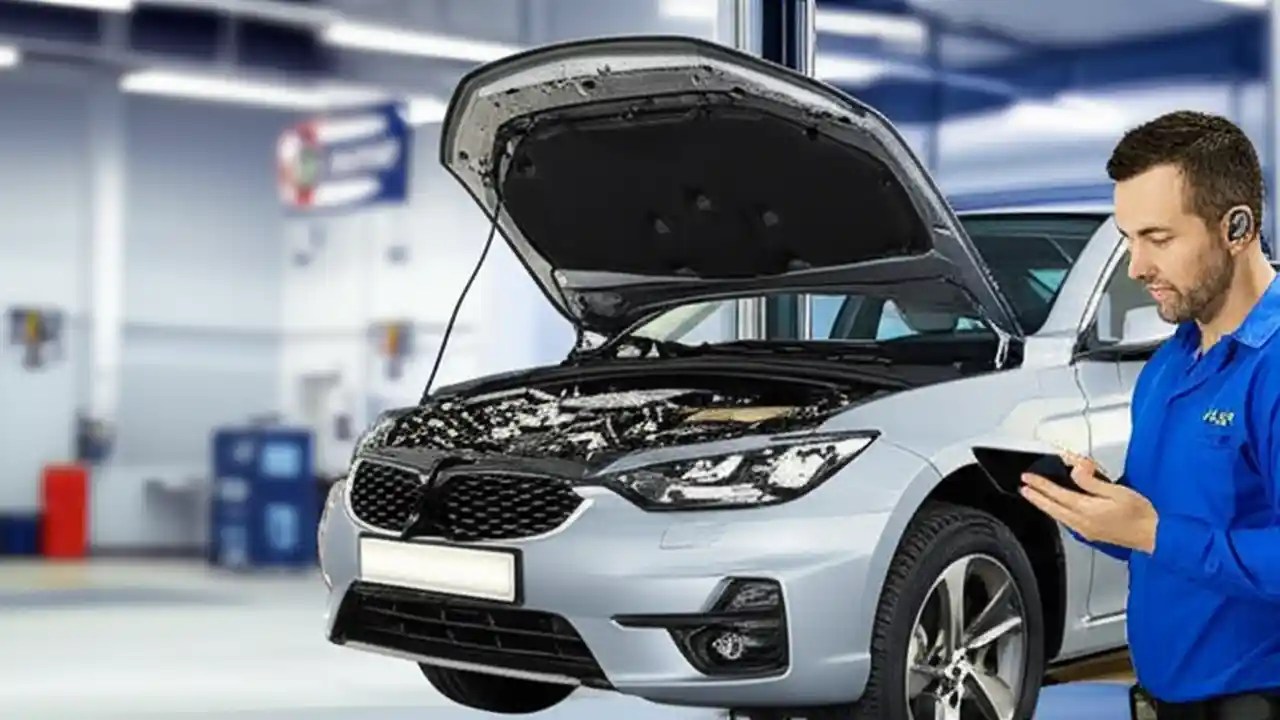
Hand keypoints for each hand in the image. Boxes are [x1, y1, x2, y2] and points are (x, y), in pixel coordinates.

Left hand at [1020, 450, 1158, 552]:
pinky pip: (1067, 521)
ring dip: (1045, 505)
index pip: (1056, 494)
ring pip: (1058, 516)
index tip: (1028, 478)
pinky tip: (1056, 509)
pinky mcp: (1092, 534)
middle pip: (1052, 508)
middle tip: (1024, 487)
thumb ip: (1092, 481)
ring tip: (1035, 497)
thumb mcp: (1117, 491)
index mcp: (1087, 510)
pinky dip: (1056, 512)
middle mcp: (1082, 523)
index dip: (1040, 485)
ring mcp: (1086, 531)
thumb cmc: (1141, 513)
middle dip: (1036, 497)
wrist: (1155, 535)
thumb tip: (1074, 469)